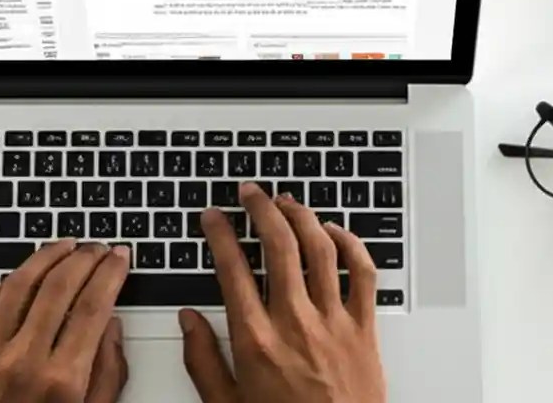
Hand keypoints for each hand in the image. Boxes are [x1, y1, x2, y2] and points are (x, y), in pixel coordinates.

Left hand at [0, 240, 130, 402]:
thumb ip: (106, 375)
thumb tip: (111, 328)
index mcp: (62, 380)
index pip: (94, 304)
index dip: (111, 272)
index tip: (119, 258)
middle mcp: (23, 361)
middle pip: (59, 285)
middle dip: (84, 258)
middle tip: (97, 248)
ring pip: (18, 284)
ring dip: (44, 257)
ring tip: (63, 246)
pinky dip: (3, 283)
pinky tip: (19, 277)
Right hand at [180, 183, 386, 402]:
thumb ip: (202, 360)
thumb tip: (188, 321)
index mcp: (255, 340)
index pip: (231, 267)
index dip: (219, 233)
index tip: (213, 218)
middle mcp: (295, 323)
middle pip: (278, 244)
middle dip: (260, 208)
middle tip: (250, 193)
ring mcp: (334, 322)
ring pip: (320, 248)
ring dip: (301, 216)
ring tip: (286, 201)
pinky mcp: (365, 329)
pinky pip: (363, 273)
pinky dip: (350, 244)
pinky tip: (333, 232)